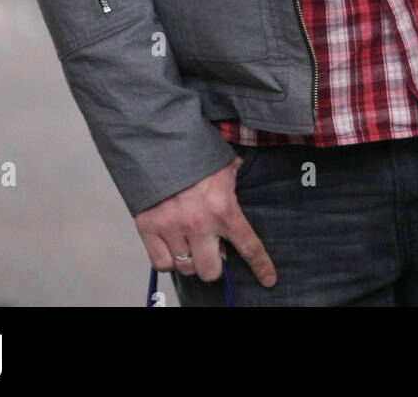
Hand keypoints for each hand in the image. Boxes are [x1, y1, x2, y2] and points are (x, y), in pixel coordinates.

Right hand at [134, 156, 276, 287]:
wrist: (159, 139)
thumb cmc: (195, 151)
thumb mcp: (225, 164)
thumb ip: (235, 181)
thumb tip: (243, 179)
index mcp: (223, 207)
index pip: (248, 246)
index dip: (260, 266)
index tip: (268, 279)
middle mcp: (199, 223)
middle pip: (211, 271)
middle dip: (215, 263)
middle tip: (213, 249)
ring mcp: (172, 227)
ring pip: (186, 267)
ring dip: (191, 258)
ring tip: (191, 241)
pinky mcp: (149, 227)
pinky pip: (162, 263)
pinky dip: (168, 259)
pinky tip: (173, 244)